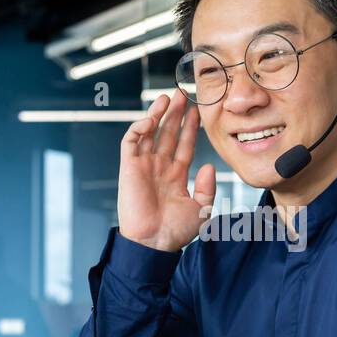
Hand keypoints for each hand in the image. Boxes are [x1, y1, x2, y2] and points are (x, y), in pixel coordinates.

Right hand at [118, 88, 215, 252]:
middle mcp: (159, 167)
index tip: (198, 110)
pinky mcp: (128, 167)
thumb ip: (207, 187)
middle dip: (175, 113)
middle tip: (183, 93)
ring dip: (158, 114)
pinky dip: (139, 128)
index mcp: (175, 175)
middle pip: (168, 133)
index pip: (184, 144)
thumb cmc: (175, 232)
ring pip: (149, 132)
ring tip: (168, 97)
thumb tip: (208, 165)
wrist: (154, 243)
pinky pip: (131, 142)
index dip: (191, 127)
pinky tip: (152, 119)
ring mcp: (143, 166)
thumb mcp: (201, 209)